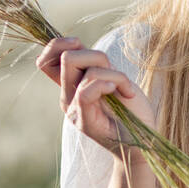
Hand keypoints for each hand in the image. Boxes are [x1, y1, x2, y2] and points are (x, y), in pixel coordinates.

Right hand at [35, 36, 156, 154]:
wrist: (143, 144)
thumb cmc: (131, 112)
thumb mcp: (112, 80)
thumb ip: (95, 65)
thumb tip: (76, 43)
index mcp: (70, 88)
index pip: (45, 61)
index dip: (57, 44)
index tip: (81, 46)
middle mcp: (67, 98)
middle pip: (67, 57)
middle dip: (96, 55)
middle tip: (115, 73)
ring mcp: (74, 110)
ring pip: (82, 68)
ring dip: (113, 72)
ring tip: (127, 89)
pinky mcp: (85, 120)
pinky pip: (87, 90)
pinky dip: (113, 81)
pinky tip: (127, 93)